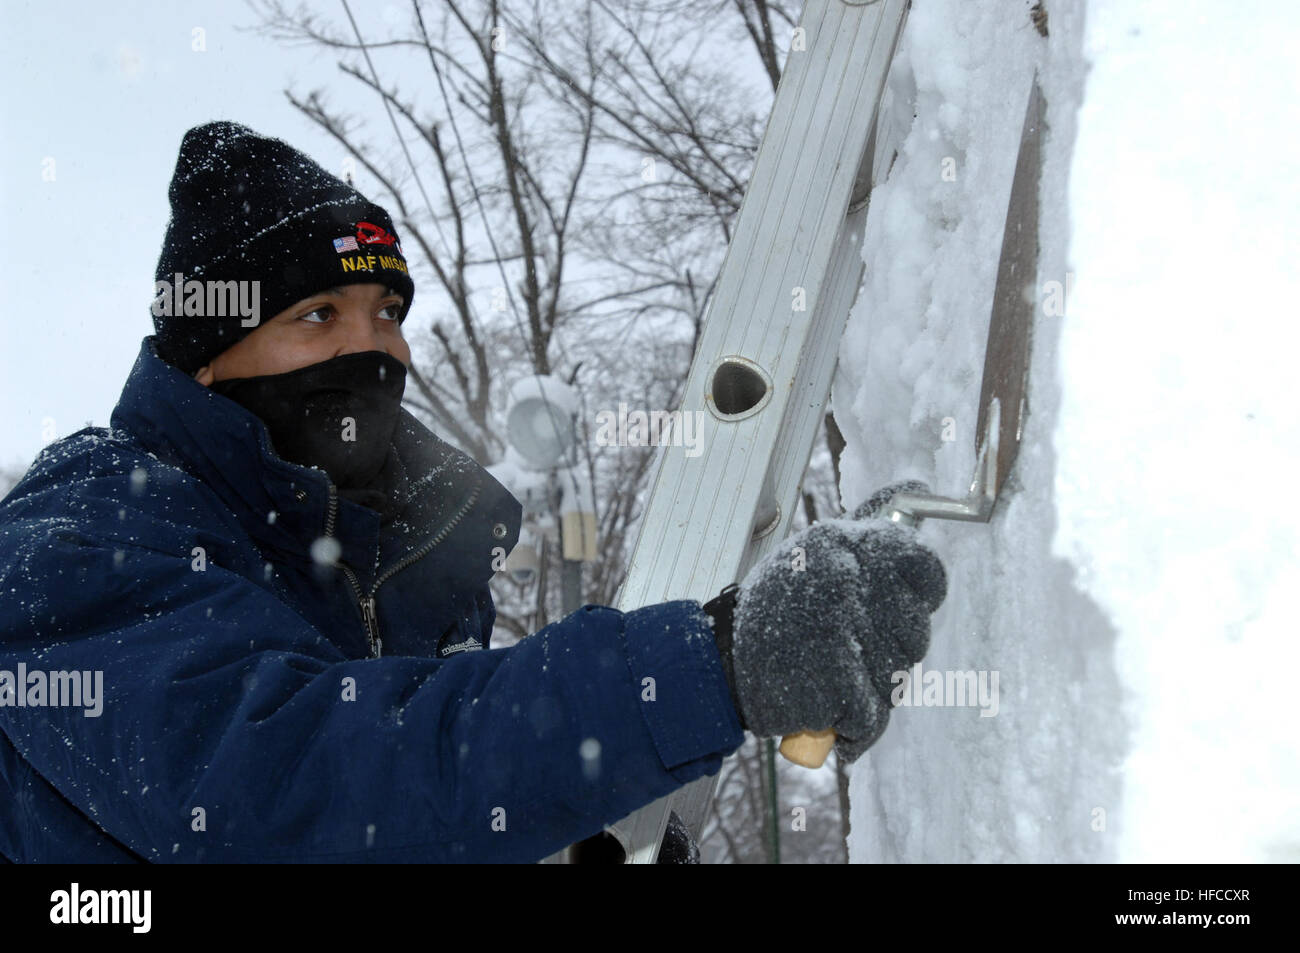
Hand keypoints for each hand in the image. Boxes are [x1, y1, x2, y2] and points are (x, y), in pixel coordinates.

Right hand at [707, 482, 946, 763]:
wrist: (719, 664)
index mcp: (839, 544)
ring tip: (827, 671)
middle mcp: (842, 581)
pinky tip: (823, 699)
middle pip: (916, 632)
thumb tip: (918, 486)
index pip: (923, 567)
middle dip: (890, 647)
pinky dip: (853, 718)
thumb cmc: (777, 611)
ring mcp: (838, 633)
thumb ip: (873, 529)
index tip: (894, 603)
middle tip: (845, 644)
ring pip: (897, 675)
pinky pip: (874, 713)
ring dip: (869, 685)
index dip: (919, 592)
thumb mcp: (819, 552)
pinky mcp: (834, 686)